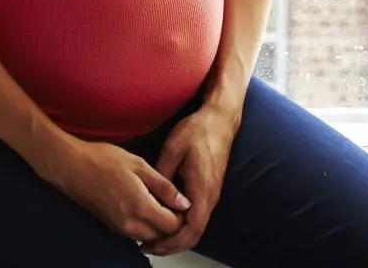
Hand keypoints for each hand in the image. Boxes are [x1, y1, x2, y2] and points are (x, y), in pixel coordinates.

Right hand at [38, 136, 189, 246]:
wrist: (71, 167)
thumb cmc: (103, 160)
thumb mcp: (139, 165)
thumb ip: (164, 186)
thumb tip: (184, 202)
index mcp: (140, 207)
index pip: (172, 225)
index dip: (181, 215)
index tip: (181, 201)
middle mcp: (130, 224)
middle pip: (163, 236)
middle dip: (171, 223)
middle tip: (172, 201)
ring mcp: (120, 228)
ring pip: (150, 237)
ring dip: (158, 225)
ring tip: (158, 202)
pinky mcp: (112, 228)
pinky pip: (136, 234)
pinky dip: (145, 225)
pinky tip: (143, 205)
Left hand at [142, 102, 238, 254]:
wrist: (220, 119)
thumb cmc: (198, 131)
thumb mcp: (173, 149)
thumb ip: (162, 175)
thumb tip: (151, 196)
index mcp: (202, 190)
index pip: (191, 229)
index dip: (172, 242)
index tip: (153, 245)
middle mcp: (210, 197)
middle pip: (194, 234)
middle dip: (172, 245)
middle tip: (148, 247)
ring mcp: (211, 194)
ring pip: (196, 226)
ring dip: (177, 236)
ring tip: (153, 238)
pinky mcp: (209, 189)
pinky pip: (197, 216)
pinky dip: (182, 225)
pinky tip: (166, 219)